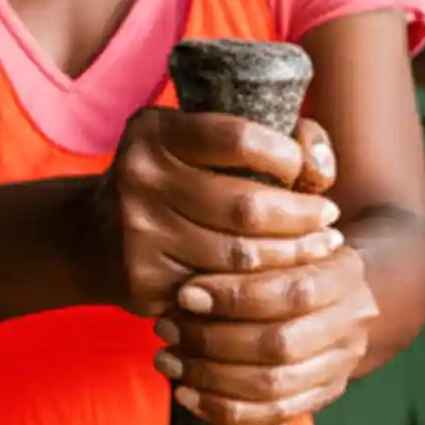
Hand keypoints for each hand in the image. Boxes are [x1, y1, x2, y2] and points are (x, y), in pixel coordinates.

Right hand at [102, 109, 340, 316]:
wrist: (95, 239)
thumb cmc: (174, 181)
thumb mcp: (200, 143)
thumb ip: (271, 137)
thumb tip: (318, 167)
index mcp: (155, 132)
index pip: (238, 139)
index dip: (285, 156)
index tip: (303, 171)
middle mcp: (139, 179)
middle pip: (246, 205)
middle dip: (302, 216)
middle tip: (330, 219)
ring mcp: (138, 235)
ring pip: (240, 256)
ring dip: (293, 255)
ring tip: (320, 247)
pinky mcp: (145, 283)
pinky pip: (223, 292)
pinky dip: (263, 288)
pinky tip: (284, 278)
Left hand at [153, 246, 379, 424]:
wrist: (334, 292)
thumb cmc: (292, 259)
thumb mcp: (280, 242)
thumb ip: (248, 256)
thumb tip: (188, 286)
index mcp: (345, 274)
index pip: (294, 291)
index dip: (236, 297)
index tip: (185, 294)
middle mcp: (352, 322)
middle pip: (282, 344)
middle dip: (214, 340)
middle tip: (167, 329)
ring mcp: (342, 364)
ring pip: (274, 386)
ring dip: (211, 377)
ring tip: (169, 360)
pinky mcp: (325, 395)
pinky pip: (273, 415)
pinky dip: (224, 410)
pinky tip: (186, 395)